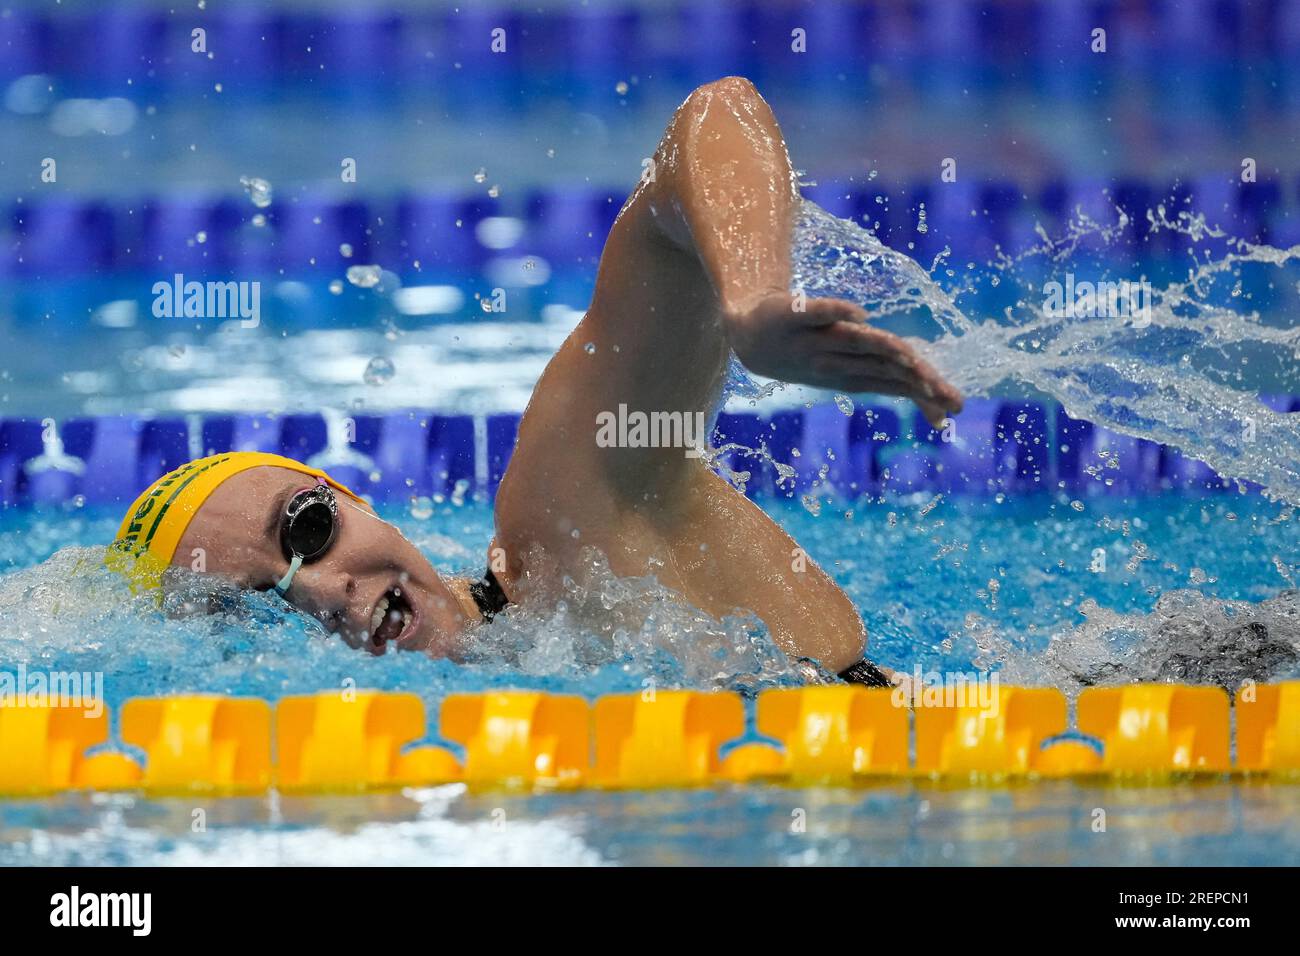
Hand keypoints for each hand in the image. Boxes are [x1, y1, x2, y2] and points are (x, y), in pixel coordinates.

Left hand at [725, 292, 963, 427]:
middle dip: (914, 379)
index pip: (897, 384)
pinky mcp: (792, 314)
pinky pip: (816, 311)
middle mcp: (837, 361)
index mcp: (854, 374)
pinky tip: (860, 315)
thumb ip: (893, 375)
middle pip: (881, 367)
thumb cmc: (813, 353)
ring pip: (854, 343)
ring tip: (911, 356)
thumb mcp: (853, 368)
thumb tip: (930, 387)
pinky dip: (838, 312)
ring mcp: (813, 339)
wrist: (751, 339)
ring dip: (882, 348)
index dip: (926, 394)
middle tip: (944, 392)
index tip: (953, 405)